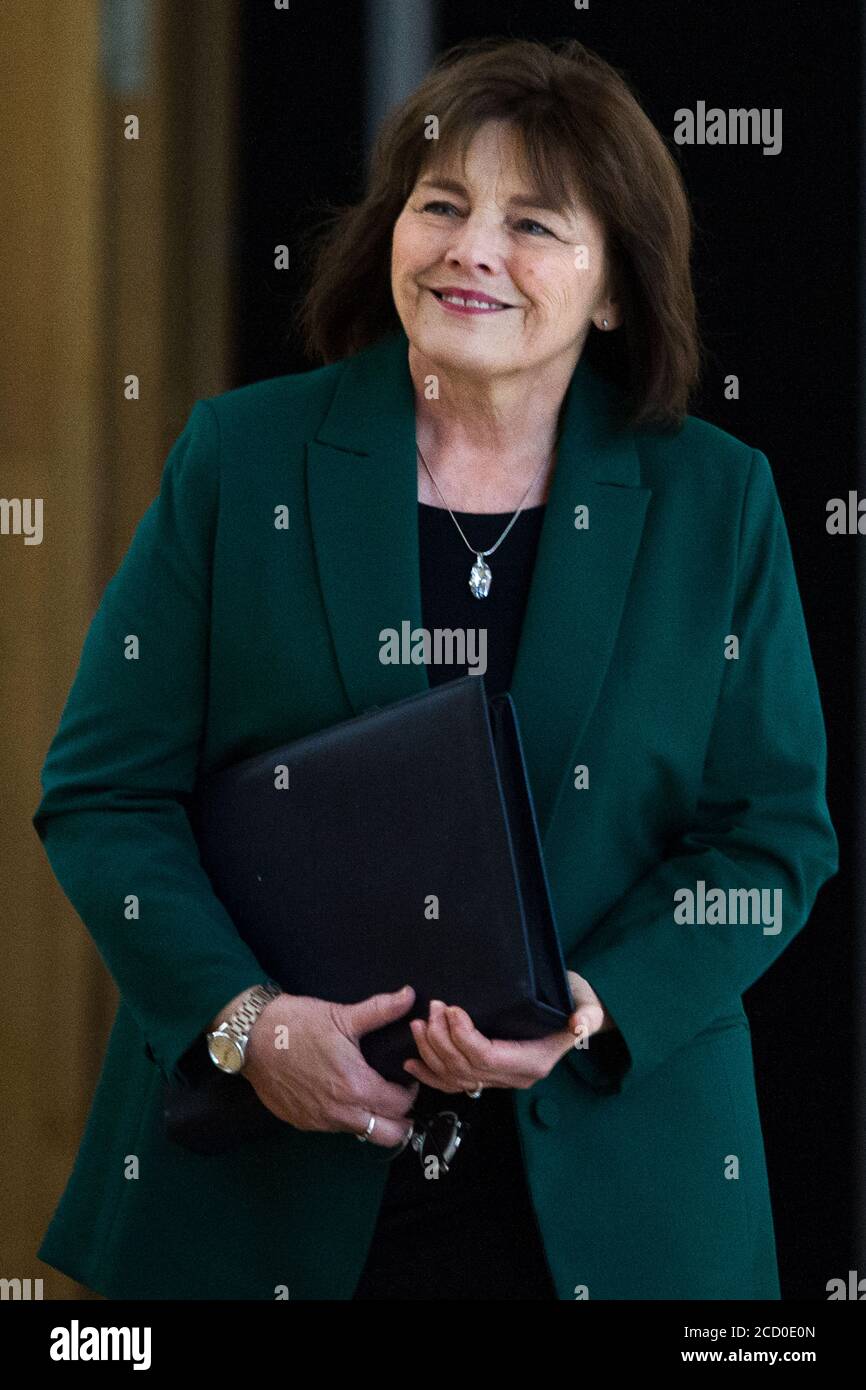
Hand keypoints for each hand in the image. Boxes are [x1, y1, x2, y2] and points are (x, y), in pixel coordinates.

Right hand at [243, 985, 419, 1147]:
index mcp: (355, 1086)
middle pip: (389, 1135)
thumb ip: (381, 1010)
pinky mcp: (301, 1122)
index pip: (400, 1105)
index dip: (409, 1091)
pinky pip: (333, 1128)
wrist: (251, 1037)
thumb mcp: (342, 1015)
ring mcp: (319, 1121)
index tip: (405, 1078)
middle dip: (400, 1120)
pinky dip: (344, 1117)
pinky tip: (338, 1093)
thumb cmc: (297, 1024)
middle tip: (396, 1097)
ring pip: (361, 1134)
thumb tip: (409, 995)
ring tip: (369, 1093)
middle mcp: (340, 1112)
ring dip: (372, 1119)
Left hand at [403, 971, 615, 1092]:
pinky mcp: (488, 1075)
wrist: (576, 1015)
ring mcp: (500, 1080)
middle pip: (466, 1068)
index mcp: (533, 1062)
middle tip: (431, 1009)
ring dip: (432, 1053)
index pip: (488, 1057)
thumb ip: (586, 1015)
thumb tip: (578, 1026)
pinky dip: (430, 1074)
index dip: (463, 1037)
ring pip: (455, 1077)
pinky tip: (412, 1062)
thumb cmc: (578, 1003)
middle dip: (442, 1040)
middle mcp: (514, 1077)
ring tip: (419, 1025)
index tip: (451, 1009)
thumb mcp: (588, 1004)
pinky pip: (453, 1084)